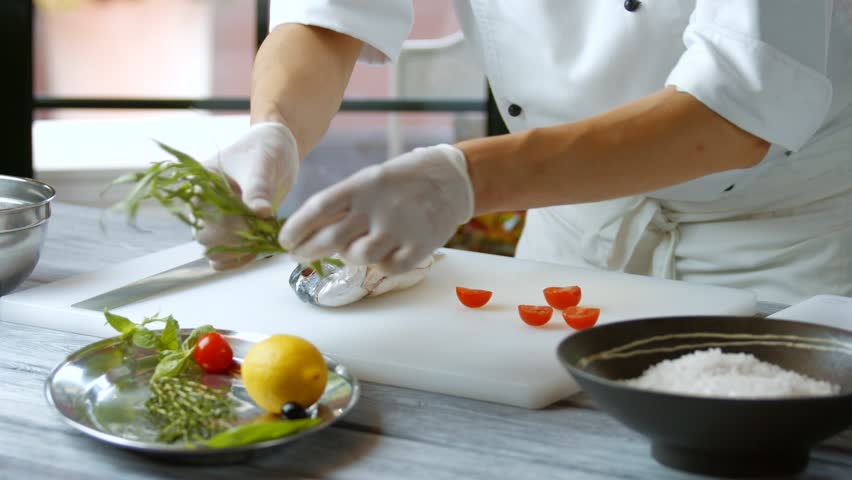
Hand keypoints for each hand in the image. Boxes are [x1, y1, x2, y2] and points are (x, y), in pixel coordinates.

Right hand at [194, 122, 299, 269]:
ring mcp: (217, 218)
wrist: (275, 149)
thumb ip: (258, 188)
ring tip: (261, 242)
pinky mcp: (232, 228)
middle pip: (206, 237)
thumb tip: (261, 212)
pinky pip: (226, 252)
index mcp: (200, 185)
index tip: (256, 220)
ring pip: (214, 249)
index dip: (230, 225)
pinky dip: (238, 258)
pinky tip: (253, 255)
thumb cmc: (264, 149)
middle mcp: (204, 204)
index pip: (204, 216)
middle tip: (261, 232)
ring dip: (236, 252)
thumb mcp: (261, 164)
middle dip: (233, 240)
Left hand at [279, 144, 474, 274]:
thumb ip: (344, 203)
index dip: (297, 227)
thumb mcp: (369, 180)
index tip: (284, 241)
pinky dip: (380, 265)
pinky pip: (387, 267)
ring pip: (357, 256)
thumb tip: (309, 228)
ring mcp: (398, 229)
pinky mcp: (418, 247)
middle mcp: (376, 208)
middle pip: (331, 238)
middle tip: (298, 255)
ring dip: (348, 256)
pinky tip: (382, 255)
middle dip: (308, 250)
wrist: (450, 179)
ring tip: (352, 249)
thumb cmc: (401, 181)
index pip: (319, 208)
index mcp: (361, 186)